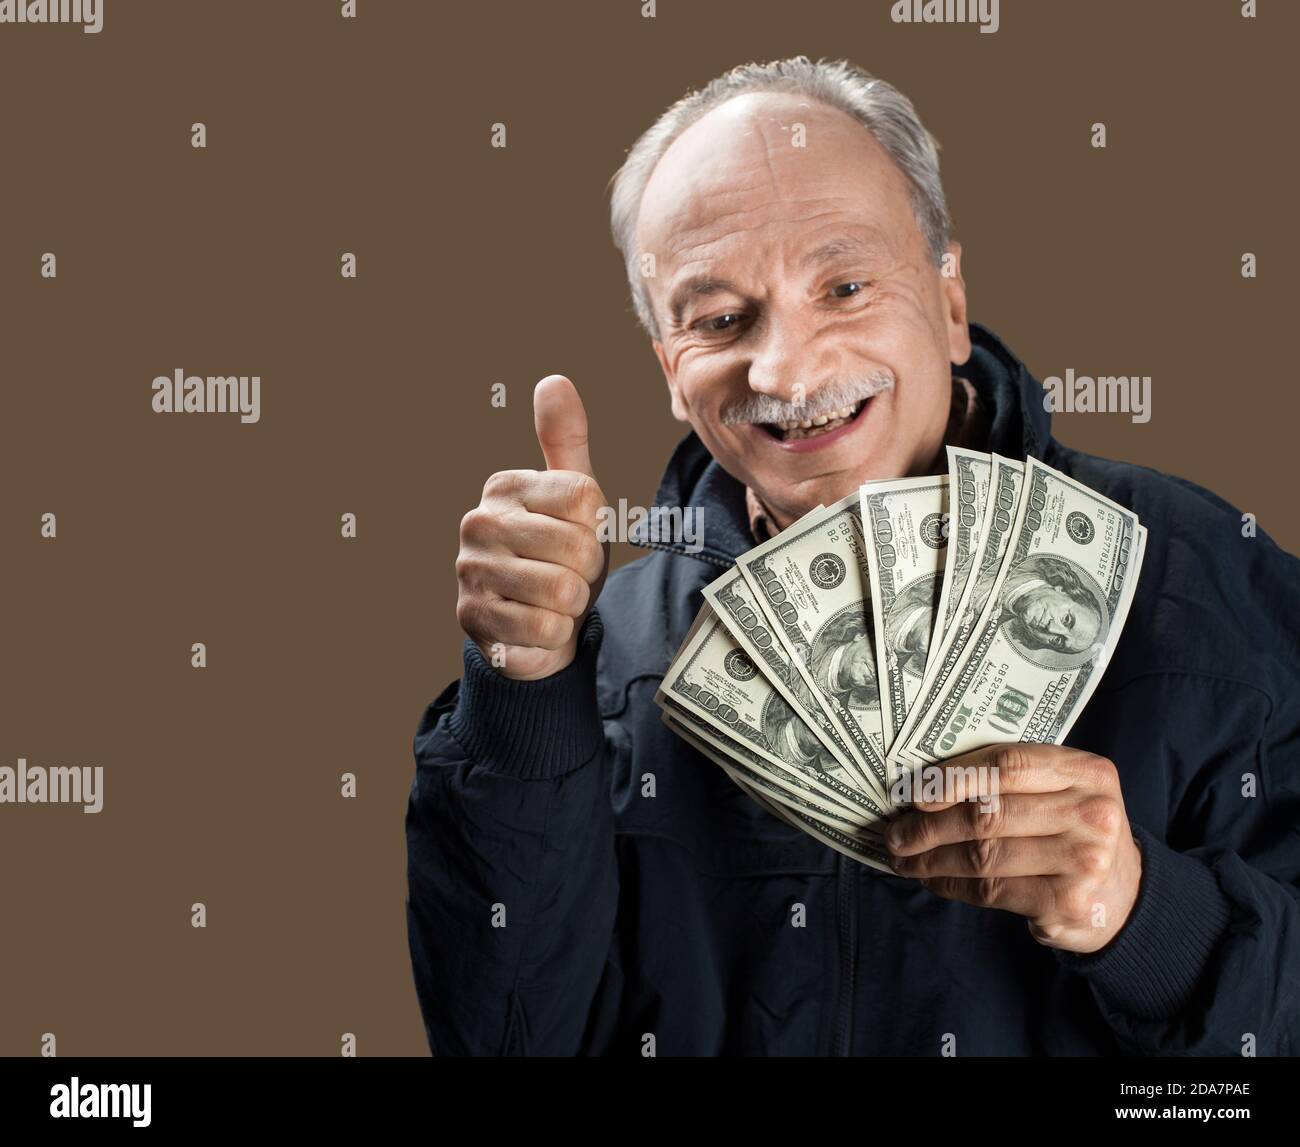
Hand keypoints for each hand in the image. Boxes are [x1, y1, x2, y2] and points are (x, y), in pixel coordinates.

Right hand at [456, 375, 609, 680]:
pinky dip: (554, 635)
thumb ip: (566, 440)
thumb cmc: (558, 556)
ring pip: (563, 591)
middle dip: (588, 572)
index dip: (598, 527)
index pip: (586, 498)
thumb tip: (554, 381)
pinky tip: (537, 626)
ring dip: (572, 606)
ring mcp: (471, 570)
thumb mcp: (573, 497)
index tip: (579, 537)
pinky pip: (545, 628)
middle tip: (569, 576)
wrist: (532, 627)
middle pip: (578, 546)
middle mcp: (479, 522)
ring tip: (554, 602)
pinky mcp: (473, 618)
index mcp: (505, 486)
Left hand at [884, 745, 1142, 953]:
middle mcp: (1092, 815)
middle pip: (989, 814)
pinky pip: (992, 891)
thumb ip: (1014, 778)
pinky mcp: (1066, 905)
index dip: (954, 776)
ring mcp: (1083, 863)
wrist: (1125, 895)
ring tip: (903, 856)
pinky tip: (932, 878)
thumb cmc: (1075, 829)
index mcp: (1089, 772)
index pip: (1009, 764)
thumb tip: (927, 783)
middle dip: (930, 824)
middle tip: (894, 832)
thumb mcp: (1065, 789)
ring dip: (932, 857)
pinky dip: (952, 884)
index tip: (913, 790)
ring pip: (984, 855)